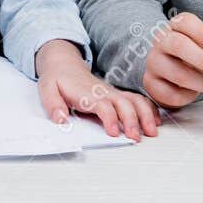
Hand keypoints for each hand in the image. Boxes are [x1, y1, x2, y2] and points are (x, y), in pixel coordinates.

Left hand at [34, 40, 157, 140]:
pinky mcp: (117, 95)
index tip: (113, 133)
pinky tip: (155, 121)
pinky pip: (138, 100)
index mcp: (87, 93)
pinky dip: (149, 109)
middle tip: (135, 137)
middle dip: (132, 120)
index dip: (110, 119)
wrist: (64, 64)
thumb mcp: (46, 90)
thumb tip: (60, 120)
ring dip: (145, 115)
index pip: (103, 105)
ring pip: (135, 101)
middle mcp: (103, 93)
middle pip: (124, 104)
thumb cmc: (57, 79)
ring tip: (151, 132)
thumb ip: (53, 105)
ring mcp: (113, 93)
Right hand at [142, 12, 202, 108]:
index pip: (185, 22)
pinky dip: (187, 96)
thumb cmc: (195, 53)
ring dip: (200, 82)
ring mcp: (154, 62)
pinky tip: (194, 92)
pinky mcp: (151, 83)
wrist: (175, 70)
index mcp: (177, 26)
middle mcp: (161, 41)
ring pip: (176, 72)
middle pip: (178, 45)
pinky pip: (169, 93)